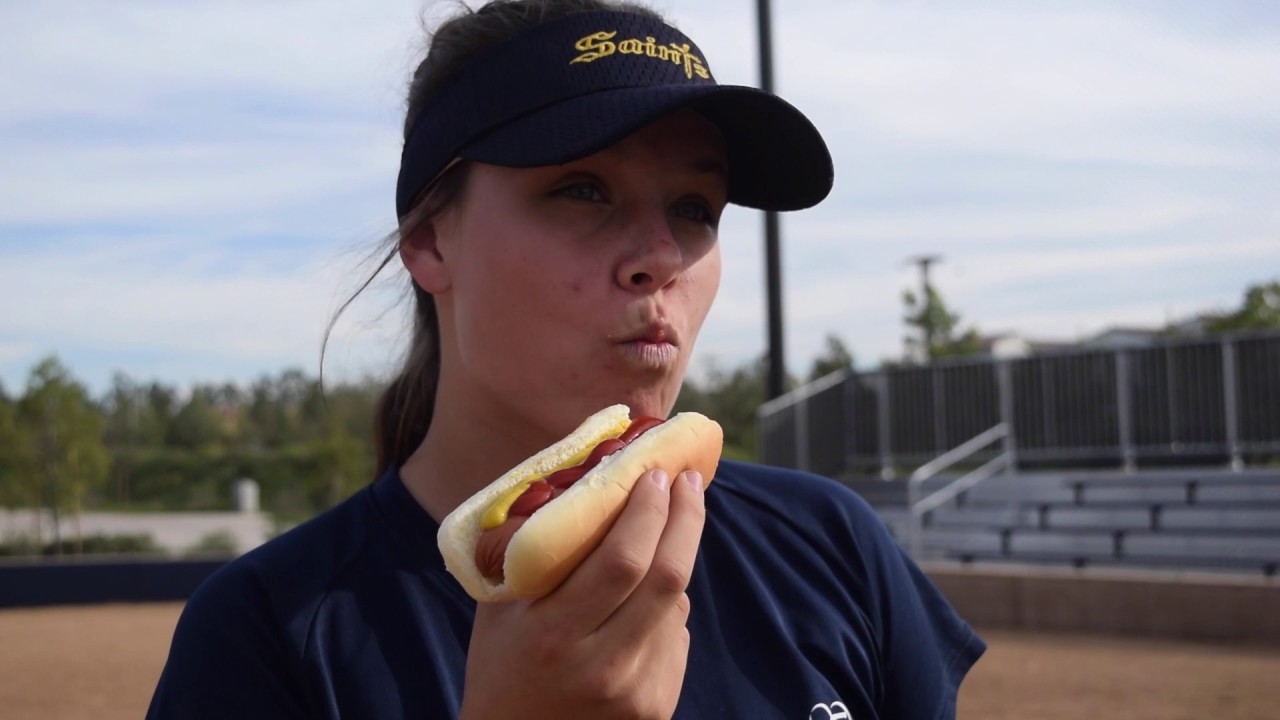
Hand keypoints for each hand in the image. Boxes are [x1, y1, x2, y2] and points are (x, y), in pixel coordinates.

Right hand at [459, 468, 705, 719]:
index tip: (654, 473)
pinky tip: (640, 603)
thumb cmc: (501, 663)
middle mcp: (600, 666)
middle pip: (665, 577)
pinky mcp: (657, 706)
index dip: (647, 511)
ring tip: (656, 536)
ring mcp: (635, 691)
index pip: (620, 562)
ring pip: (676, 603)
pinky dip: (665, 606)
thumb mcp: (499, 607)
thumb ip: (533, 551)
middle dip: (684, 517)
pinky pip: (676, 635)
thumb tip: (583, 477)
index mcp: (551, 634)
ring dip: (673, 559)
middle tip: (686, 480)